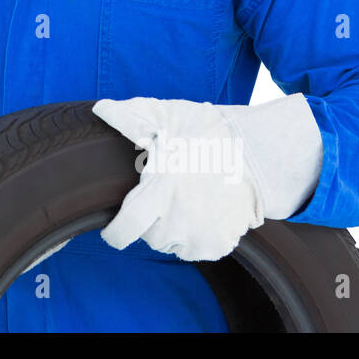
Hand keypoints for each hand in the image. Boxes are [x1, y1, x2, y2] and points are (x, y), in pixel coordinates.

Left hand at [91, 94, 321, 260]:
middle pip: (149, 236)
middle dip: (150, 220)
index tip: (112, 231)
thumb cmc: (207, 131)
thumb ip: (130, 116)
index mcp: (160, 190)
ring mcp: (201, 235)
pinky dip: (196, 236)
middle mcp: (178, 220)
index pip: (125, 229)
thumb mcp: (167, 117)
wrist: (258, 152)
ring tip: (186, 200)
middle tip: (166, 195)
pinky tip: (202, 212)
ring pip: (171, 244)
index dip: (114, 233)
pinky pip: (196, 249)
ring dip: (173, 229)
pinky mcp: (220, 244)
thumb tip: (100, 109)